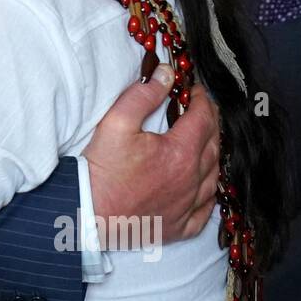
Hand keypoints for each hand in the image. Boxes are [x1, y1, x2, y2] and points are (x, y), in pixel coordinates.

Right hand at [83, 64, 219, 247]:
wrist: (87, 213)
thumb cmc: (100, 171)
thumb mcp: (116, 123)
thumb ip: (144, 95)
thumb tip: (166, 74)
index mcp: (180, 153)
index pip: (203, 119)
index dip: (202, 100)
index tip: (195, 91)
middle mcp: (191, 181)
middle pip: (213, 145)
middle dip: (210, 124)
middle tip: (200, 112)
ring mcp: (187, 206)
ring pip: (214, 176)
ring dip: (211, 156)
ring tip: (202, 143)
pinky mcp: (180, 226)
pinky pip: (206, 210)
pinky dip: (208, 195)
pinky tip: (202, 186)